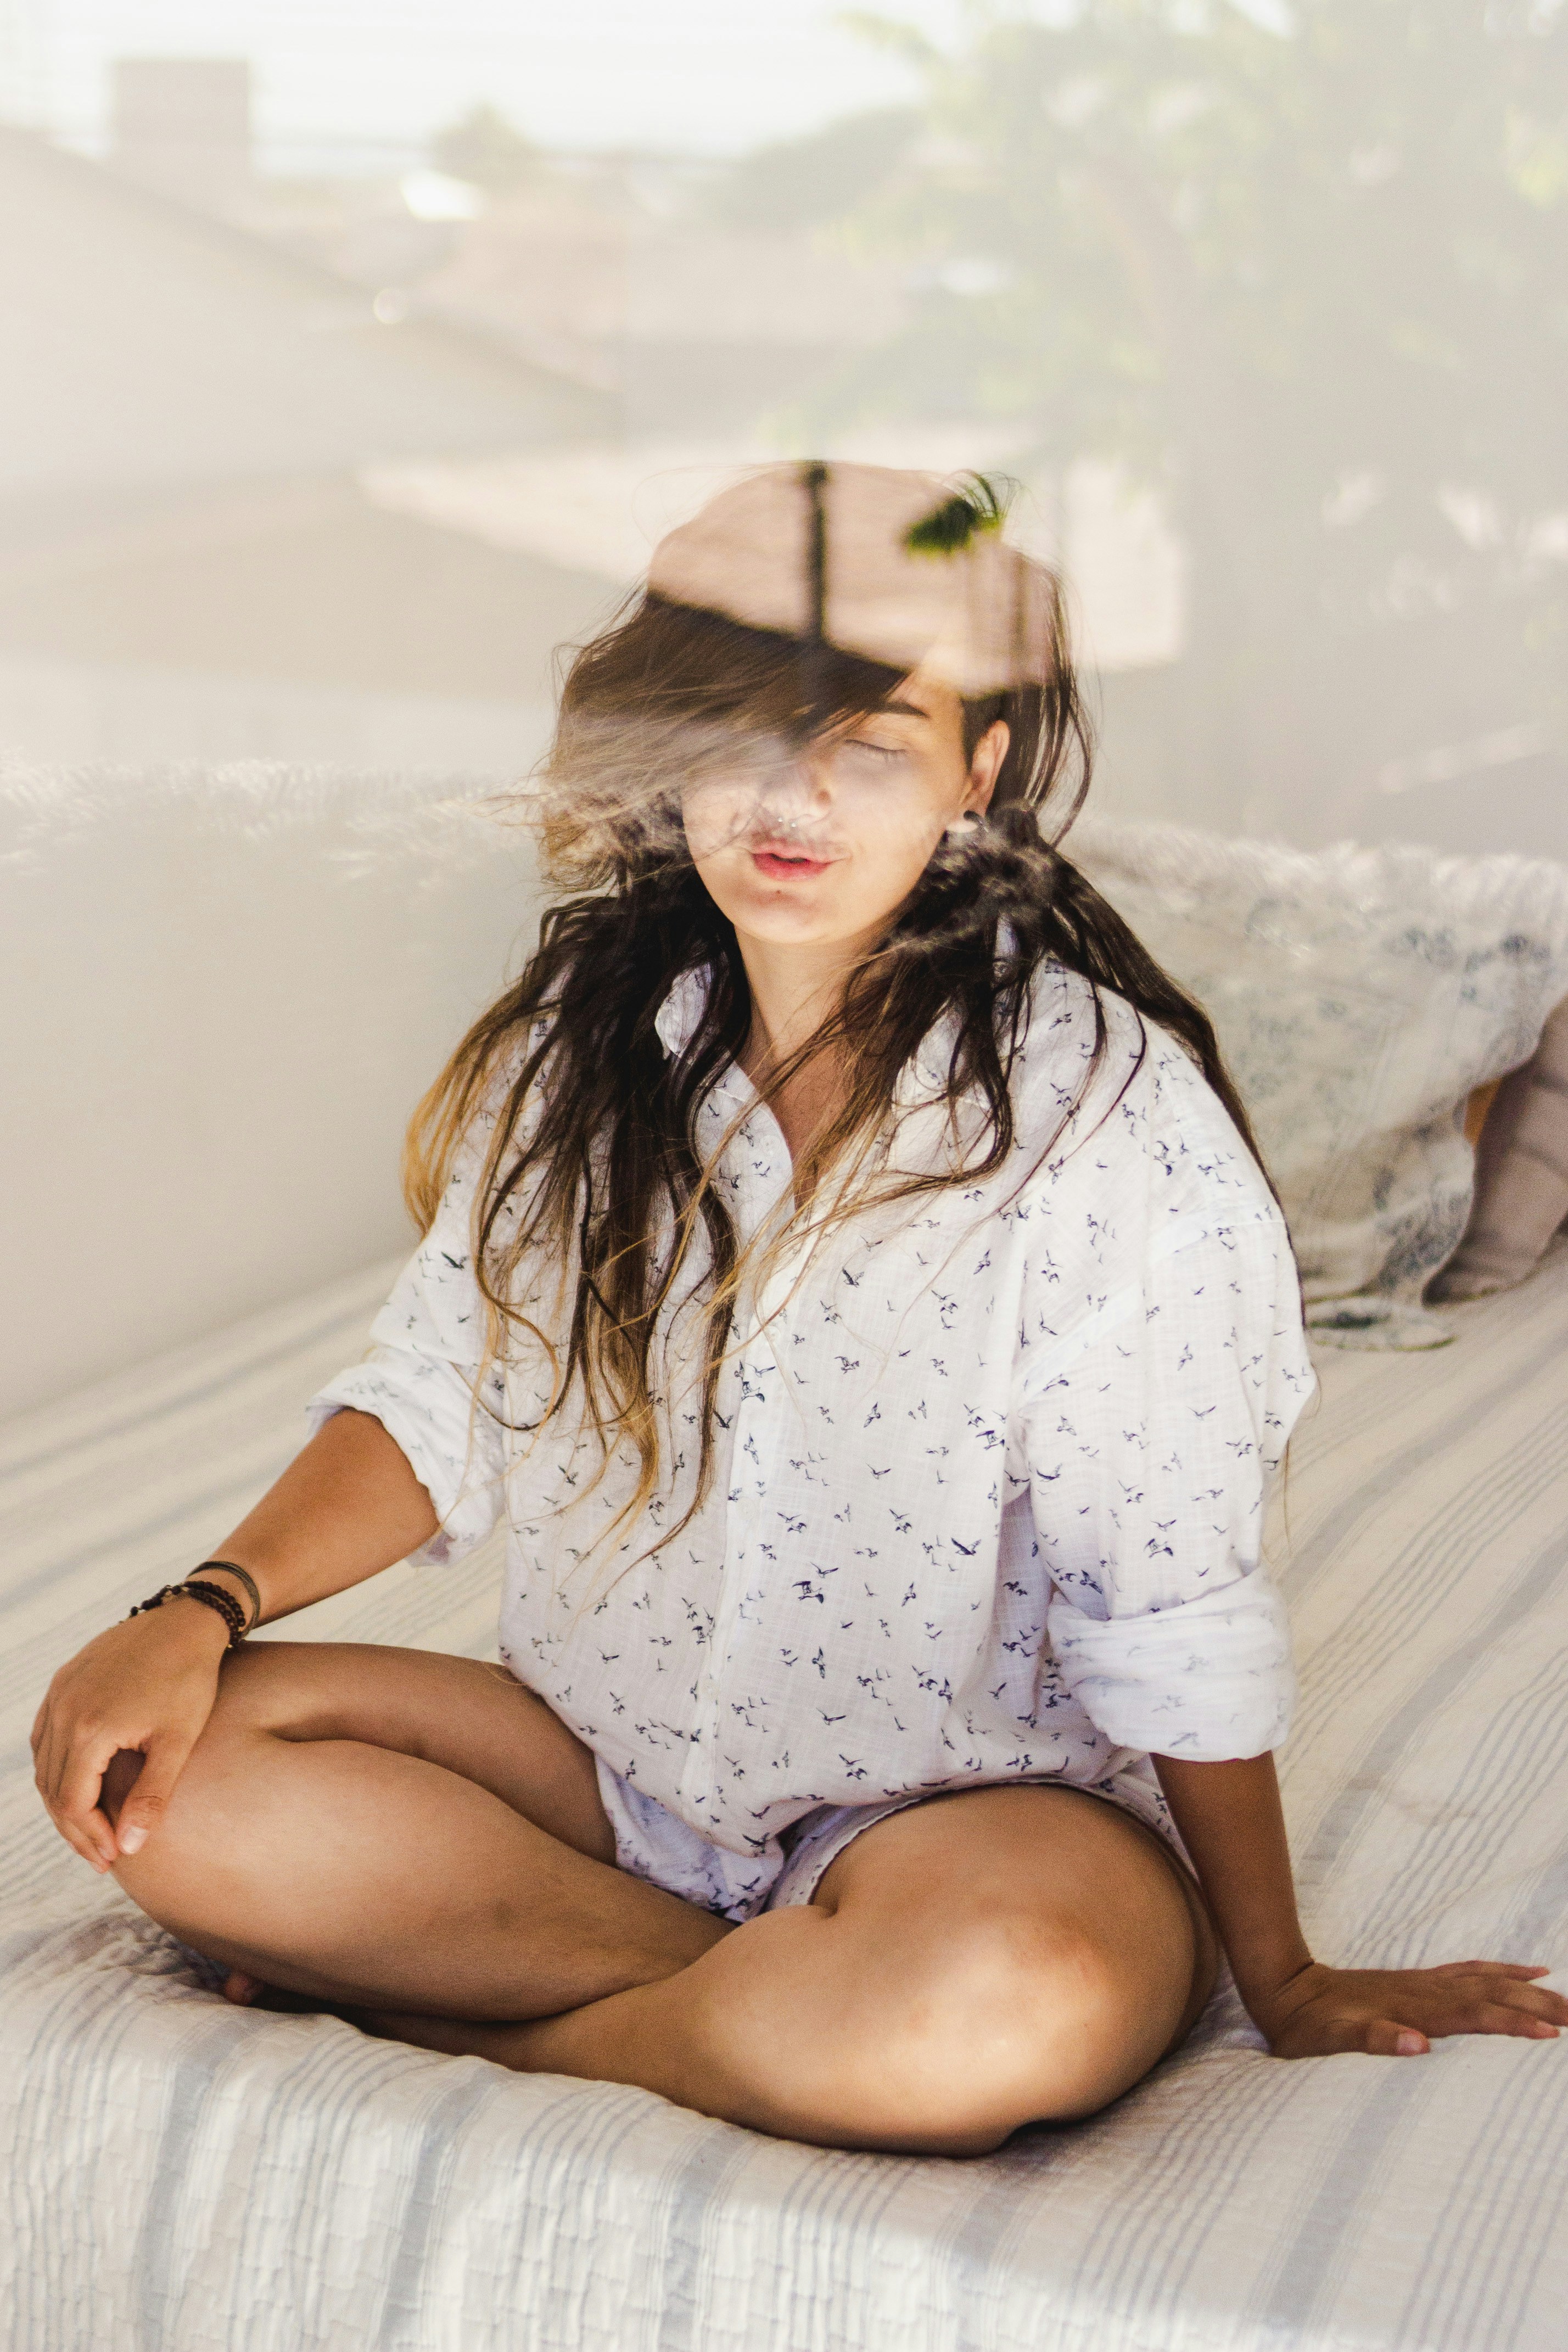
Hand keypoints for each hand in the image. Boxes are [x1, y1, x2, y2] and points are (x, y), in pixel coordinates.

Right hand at [31, 1601, 229, 1870]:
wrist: (187, 1620)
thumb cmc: (191, 1679)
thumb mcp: (178, 1741)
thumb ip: (152, 1796)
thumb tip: (128, 1848)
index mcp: (89, 1729)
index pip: (72, 1804)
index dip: (90, 1838)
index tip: (113, 1861)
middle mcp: (64, 1710)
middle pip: (53, 1790)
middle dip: (76, 1829)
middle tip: (102, 1856)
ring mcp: (60, 1693)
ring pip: (45, 1765)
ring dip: (63, 1801)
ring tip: (91, 1829)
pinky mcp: (64, 1680)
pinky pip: (45, 1735)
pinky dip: (56, 1767)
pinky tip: (76, 1785)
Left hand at [1250, 1957, 1567, 2057]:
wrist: (1284, 1990)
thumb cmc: (1309, 2027)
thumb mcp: (1332, 2040)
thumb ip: (1373, 2039)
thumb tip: (1416, 2043)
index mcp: (1413, 2010)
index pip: (1474, 2015)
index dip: (1512, 2023)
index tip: (1550, 2033)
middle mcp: (1425, 1992)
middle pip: (1491, 1994)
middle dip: (1537, 2005)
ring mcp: (1424, 1983)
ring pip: (1488, 1981)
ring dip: (1528, 1989)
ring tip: (1567, 1999)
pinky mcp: (1419, 1982)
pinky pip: (1472, 1972)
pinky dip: (1502, 1971)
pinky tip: (1524, 1972)